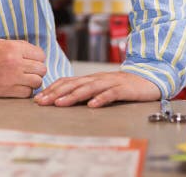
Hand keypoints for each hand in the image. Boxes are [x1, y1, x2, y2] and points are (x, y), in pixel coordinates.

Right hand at [0, 39, 46, 97]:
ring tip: (22, 79)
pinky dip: (24, 90)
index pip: (40, 55)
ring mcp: (11, 78)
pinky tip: (16, 86)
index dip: (37, 59)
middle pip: (41, 69)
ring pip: (37, 82)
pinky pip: (27, 93)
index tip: (31, 61)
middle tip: (27, 71)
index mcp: (13, 47)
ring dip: (32, 81)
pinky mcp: (7, 91)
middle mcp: (15, 62)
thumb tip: (37, 55)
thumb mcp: (0, 43)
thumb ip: (20, 48)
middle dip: (36, 70)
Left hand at [34, 71, 160, 107]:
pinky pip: (110, 94)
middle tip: (41, 102)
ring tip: (59, 103)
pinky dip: (100, 99)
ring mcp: (109, 83)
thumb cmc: (120, 86)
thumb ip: (83, 91)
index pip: (66, 82)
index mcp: (88, 79)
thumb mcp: (99, 87)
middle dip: (55, 93)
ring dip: (72, 96)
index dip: (51, 90)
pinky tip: (92, 105)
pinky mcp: (123, 89)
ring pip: (88, 88)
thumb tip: (61, 99)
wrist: (147, 80)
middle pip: (72, 84)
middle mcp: (96, 79)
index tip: (37, 99)